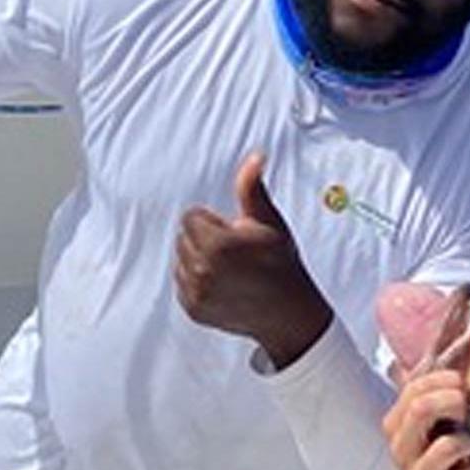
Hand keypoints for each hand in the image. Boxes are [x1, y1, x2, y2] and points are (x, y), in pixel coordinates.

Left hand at [174, 152, 332, 367]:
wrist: (287, 312)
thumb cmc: (281, 264)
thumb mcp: (270, 223)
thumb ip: (252, 188)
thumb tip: (256, 157)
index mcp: (217, 244)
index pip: (191, 216)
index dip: (215, 222)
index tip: (236, 235)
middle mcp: (201, 270)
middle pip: (184, 236)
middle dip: (205, 239)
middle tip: (236, 253)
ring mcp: (196, 292)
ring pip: (181, 259)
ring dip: (199, 259)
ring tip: (230, 269)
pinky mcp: (193, 309)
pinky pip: (182, 283)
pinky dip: (197, 282)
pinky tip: (224, 285)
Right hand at [382, 369, 469, 469]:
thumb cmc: (449, 463)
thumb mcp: (439, 423)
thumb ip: (433, 391)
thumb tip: (439, 349)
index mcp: (399, 423)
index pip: (412, 387)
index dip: (442, 379)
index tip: (462, 382)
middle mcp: (401, 449)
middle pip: (420, 408)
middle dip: (452, 400)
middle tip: (467, 408)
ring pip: (447, 444)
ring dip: (467, 443)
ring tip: (469, 450)